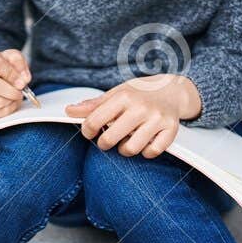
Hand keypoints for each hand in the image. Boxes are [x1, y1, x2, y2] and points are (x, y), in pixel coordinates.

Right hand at [0, 49, 31, 119]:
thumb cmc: (2, 68)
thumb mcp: (12, 58)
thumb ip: (18, 61)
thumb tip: (23, 78)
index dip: (12, 74)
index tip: (22, 81)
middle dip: (12, 90)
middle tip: (20, 92)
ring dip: (11, 101)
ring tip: (14, 97)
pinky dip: (7, 110)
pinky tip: (8, 104)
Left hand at [65, 74, 202, 157]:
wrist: (173, 90)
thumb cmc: (139, 93)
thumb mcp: (116, 93)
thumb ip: (93, 105)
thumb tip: (68, 111)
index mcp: (124, 96)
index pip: (95, 120)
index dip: (87, 130)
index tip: (90, 132)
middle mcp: (141, 107)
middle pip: (110, 139)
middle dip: (104, 143)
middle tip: (107, 139)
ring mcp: (157, 119)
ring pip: (131, 149)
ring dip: (125, 149)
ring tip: (126, 141)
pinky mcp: (170, 129)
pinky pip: (152, 152)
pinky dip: (146, 152)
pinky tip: (144, 143)